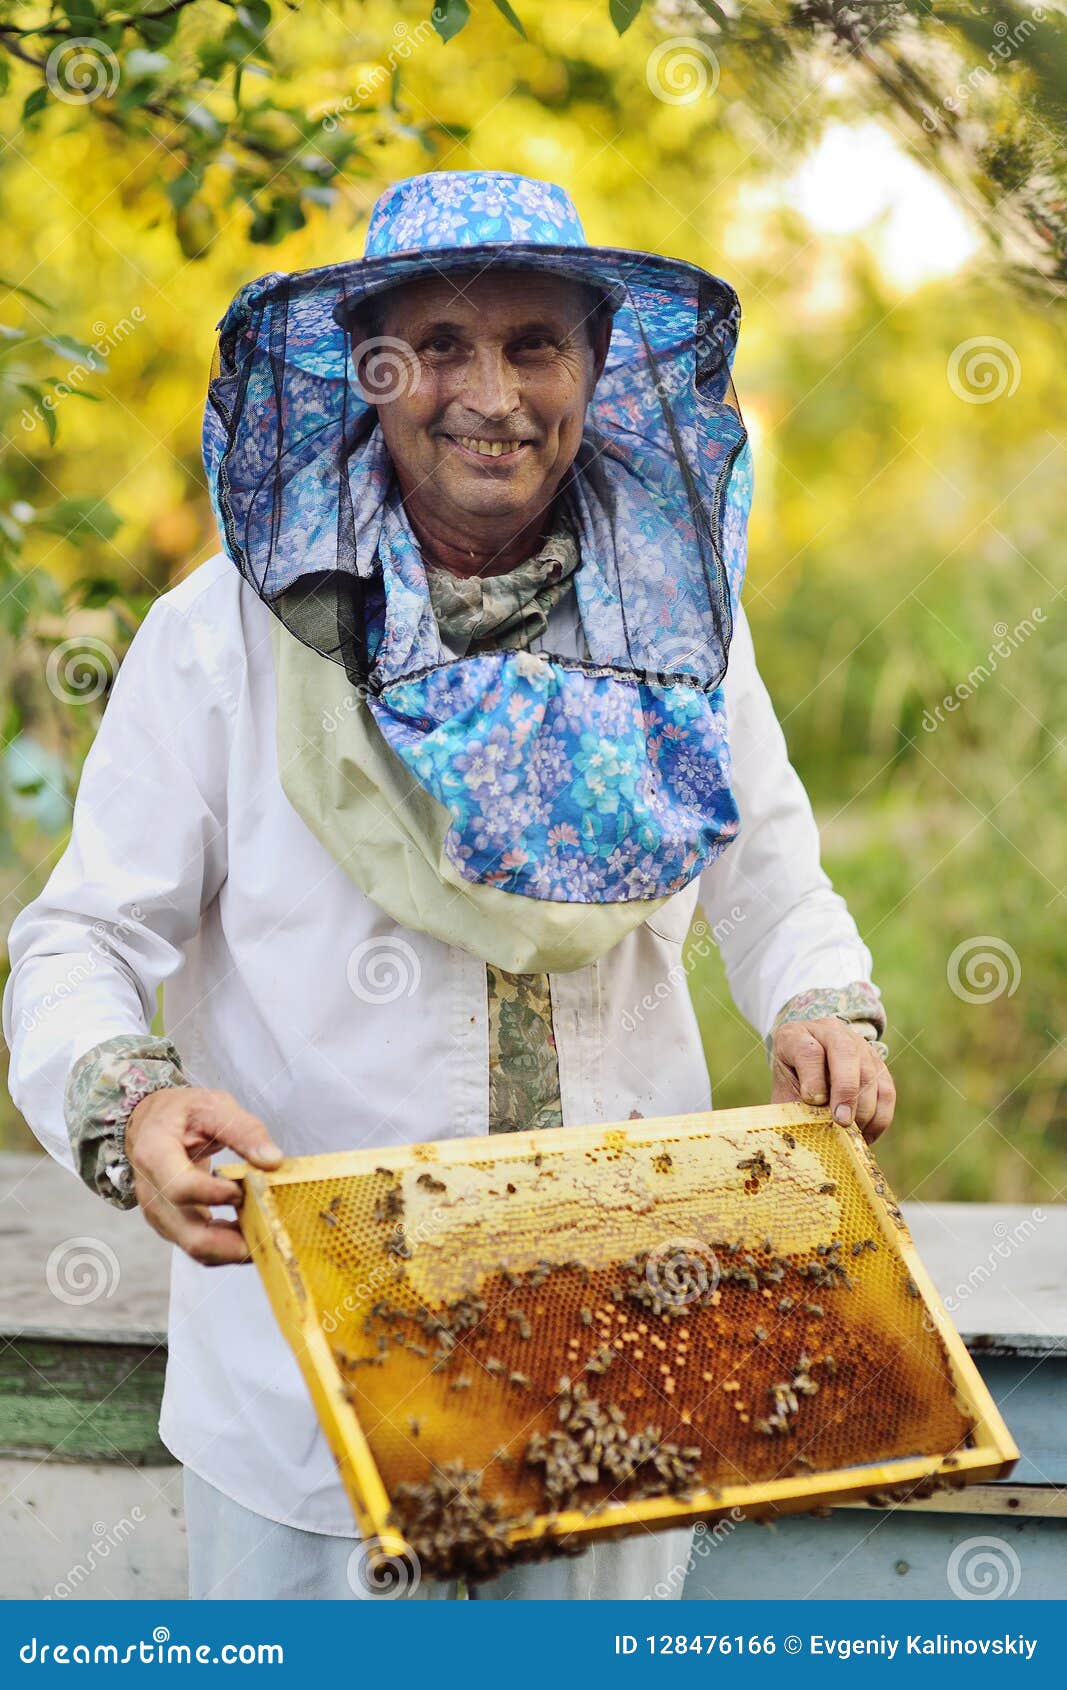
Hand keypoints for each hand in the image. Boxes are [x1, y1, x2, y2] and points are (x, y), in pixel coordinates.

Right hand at [125, 1087, 282, 1264]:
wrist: (151, 1123)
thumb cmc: (182, 1112)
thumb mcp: (214, 1106)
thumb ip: (244, 1130)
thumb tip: (272, 1161)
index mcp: (155, 1154)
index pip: (180, 1188)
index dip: (216, 1195)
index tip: (245, 1189)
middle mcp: (152, 1192)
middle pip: (189, 1234)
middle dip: (233, 1243)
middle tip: (270, 1234)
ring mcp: (159, 1213)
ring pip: (196, 1248)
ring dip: (234, 1248)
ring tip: (267, 1233)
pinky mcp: (171, 1225)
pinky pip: (199, 1245)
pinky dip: (227, 1246)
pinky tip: (252, 1229)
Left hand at [770, 1017, 894, 1142]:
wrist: (807, 1062)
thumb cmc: (792, 1082)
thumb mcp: (782, 1089)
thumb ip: (791, 1107)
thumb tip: (805, 1139)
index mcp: (796, 1036)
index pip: (809, 1051)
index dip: (812, 1078)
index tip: (813, 1101)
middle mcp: (830, 1032)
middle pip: (845, 1053)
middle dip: (846, 1090)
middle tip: (842, 1121)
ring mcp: (858, 1044)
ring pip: (870, 1073)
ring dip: (863, 1109)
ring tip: (850, 1133)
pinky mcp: (878, 1063)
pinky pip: (887, 1091)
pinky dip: (879, 1117)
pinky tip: (865, 1135)